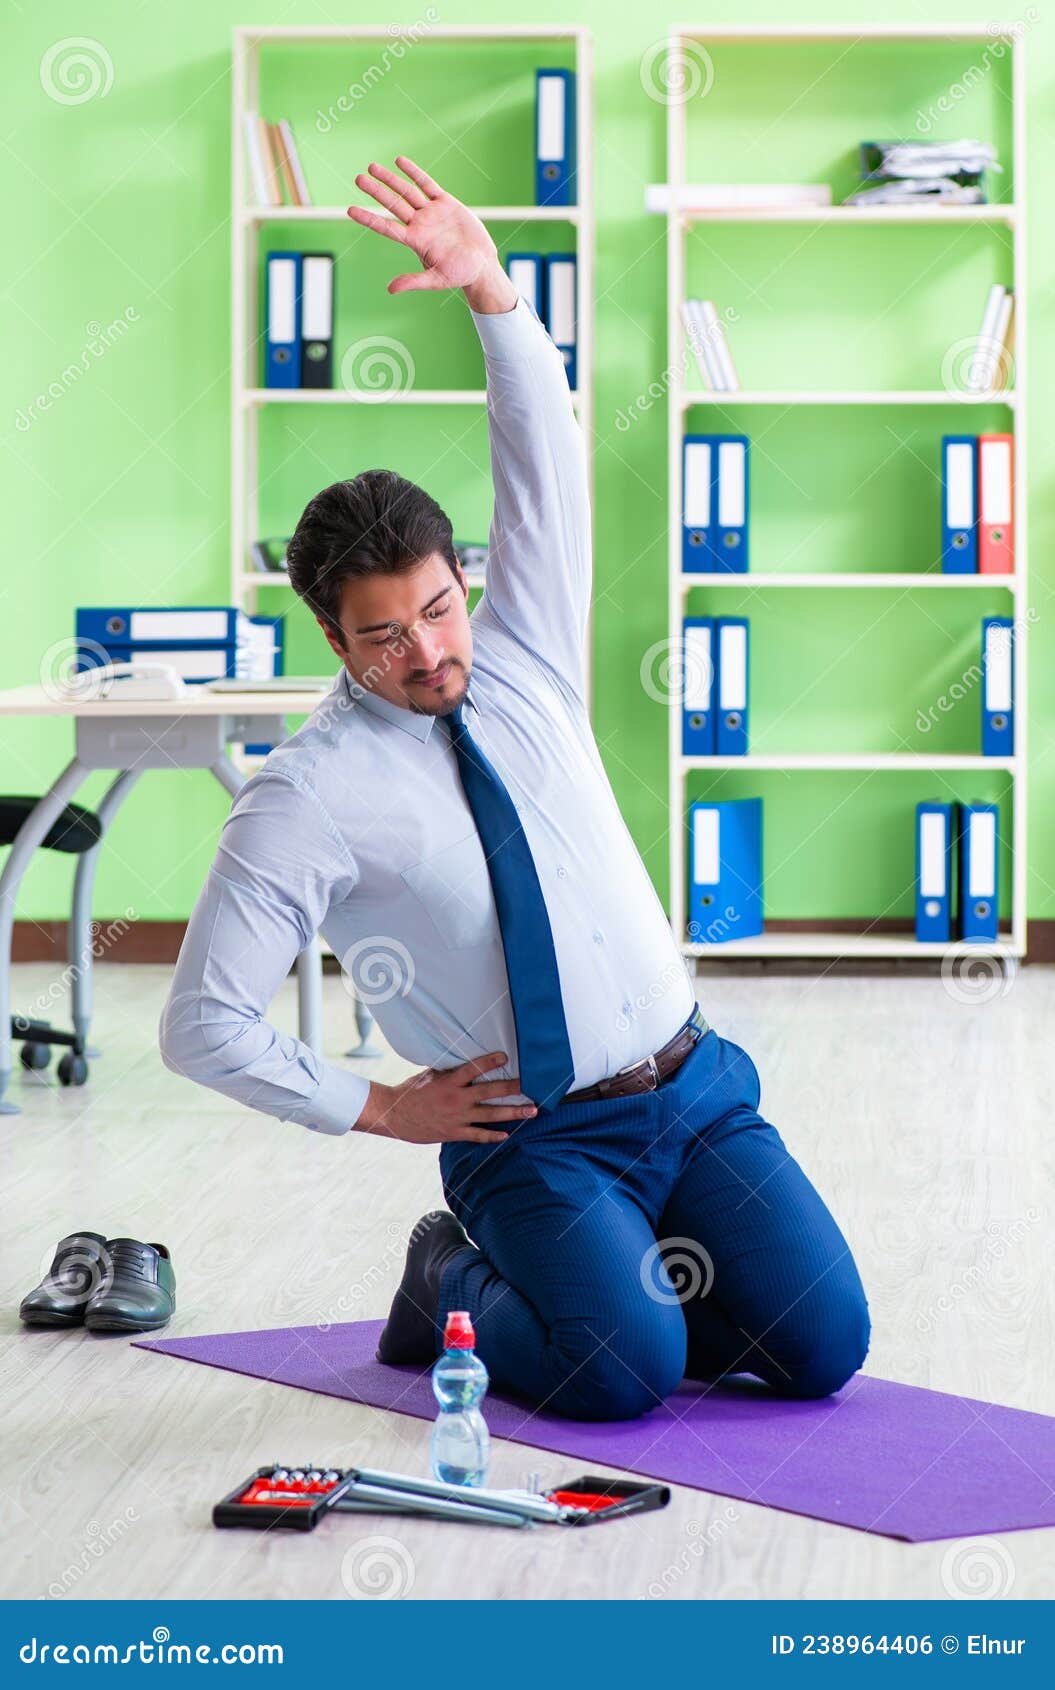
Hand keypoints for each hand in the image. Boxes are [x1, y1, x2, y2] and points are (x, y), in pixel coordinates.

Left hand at [347, 155, 516, 307]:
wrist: (481, 264)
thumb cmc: (459, 275)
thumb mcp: (435, 280)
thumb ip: (413, 281)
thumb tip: (390, 289)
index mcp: (414, 241)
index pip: (386, 227)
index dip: (368, 218)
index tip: (350, 210)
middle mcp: (419, 224)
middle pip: (392, 204)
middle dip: (376, 191)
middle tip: (358, 179)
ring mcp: (431, 212)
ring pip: (406, 191)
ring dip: (390, 179)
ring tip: (371, 167)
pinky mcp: (445, 203)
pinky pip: (427, 184)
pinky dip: (414, 173)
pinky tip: (400, 162)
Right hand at [353, 1050, 535, 1144]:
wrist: (393, 1115)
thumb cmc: (410, 1092)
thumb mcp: (429, 1075)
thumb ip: (449, 1071)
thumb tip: (465, 1062)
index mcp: (449, 1081)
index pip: (473, 1068)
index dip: (490, 1062)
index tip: (506, 1057)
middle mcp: (456, 1099)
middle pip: (490, 1092)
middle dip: (513, 1089)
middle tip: (533, 1086)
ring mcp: (457, 1117)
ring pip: (490, 1115)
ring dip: (513, 1112)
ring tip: (532, 1111)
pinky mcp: (453, 1132)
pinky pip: (477, 1135)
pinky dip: (493, 1136)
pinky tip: (507, 1135)